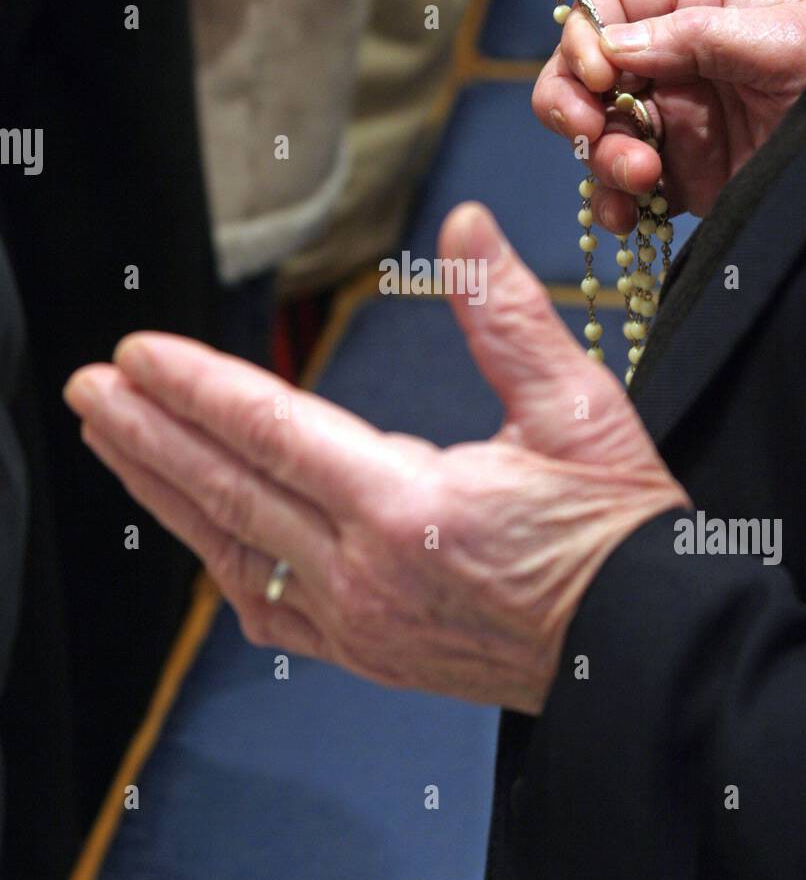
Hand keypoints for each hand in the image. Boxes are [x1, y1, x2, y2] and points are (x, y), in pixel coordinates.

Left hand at [64, 204, 686, 713]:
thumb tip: (466, 226)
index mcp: (408, 507)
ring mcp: (359, 623)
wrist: (642, 649)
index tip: (137, 354)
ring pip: (233, 549)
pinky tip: (194, 536)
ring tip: (113, 446)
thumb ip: (508, 314)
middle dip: (149, 434)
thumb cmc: (616, 533)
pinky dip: (220, 561)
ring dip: (165, 493)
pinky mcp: (368, 653)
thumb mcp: (577, 407)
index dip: (196, 387)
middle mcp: (365, 574)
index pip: (271, 430)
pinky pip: (268, 607)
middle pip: (229, 489)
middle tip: (90, 389)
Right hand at [533, 0, 805, 230]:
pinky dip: (614, 203)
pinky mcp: (681, 175)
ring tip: (643, 179)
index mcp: (696, 4)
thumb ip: (694, 36)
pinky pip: (623, 187)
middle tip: (589, 133)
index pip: (608, 3)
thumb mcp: (779, 38)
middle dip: (574, 104)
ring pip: (598, 135)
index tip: (597, 77)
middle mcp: (674, 60)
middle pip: (584, 72)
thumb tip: (612, 46)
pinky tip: (630, 215)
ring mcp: (674, 121)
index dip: (584, 38)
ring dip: (603, 160)